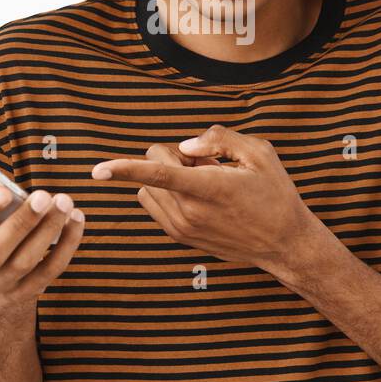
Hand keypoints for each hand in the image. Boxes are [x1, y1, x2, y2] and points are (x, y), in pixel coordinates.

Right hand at [0, 185, 83, 312]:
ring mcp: (3, 284)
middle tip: (44, 195)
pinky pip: (51, 269)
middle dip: (22, 222)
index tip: (3, 190)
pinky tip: (76, 219)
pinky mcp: (28, 292)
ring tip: (64, 202)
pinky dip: (67, 244)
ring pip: (27, 260)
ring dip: (49, 230)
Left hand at [90, 124, 322, 272]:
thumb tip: (183, 146)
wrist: (283, 243)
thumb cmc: (274, 192)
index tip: (96, 171)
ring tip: (204, 183)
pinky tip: (199, 197)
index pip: (157, 174)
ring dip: (167, 176)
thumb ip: (218, 138)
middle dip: (172, 155)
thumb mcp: (259, 153)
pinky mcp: (180, 237)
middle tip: (208, 164)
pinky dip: (167, 193)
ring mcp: (182, 228)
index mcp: (208, 188)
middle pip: (153, 166)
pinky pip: (154, 204)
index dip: (124, 168)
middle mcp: (189, 211)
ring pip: (148, 188)